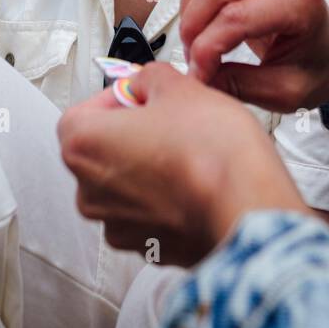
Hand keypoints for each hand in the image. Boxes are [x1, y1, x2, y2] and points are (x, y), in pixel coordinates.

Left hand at [57, 63, 307, 266]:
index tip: (142, 95)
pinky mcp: (148, 249)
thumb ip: (149, 78)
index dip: (116, 99)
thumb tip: (146, 83)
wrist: (246, 205)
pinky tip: (195, 183)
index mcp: (82, 146)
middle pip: (101, 151)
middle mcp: (89, 193)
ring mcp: (117, 227)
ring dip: (148, 168)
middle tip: (169, 120)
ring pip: (124, 186)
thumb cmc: (210, 151)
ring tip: (189, 153)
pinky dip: (165, 200)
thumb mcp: (178, 86)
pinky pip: (148, 214)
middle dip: (131, 134)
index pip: (82, 111)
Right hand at [179, 0, 328, 115]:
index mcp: (302, 2)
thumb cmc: (317, 70)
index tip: (199, 77)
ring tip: (200, 47)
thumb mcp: (285, 93)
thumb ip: (240, 86)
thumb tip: (196, 78)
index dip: (207, 49)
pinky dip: (193, 2)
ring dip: (190, 14)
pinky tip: (204, 29)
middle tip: (195, 63)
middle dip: (193, 28)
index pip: (237, 17)